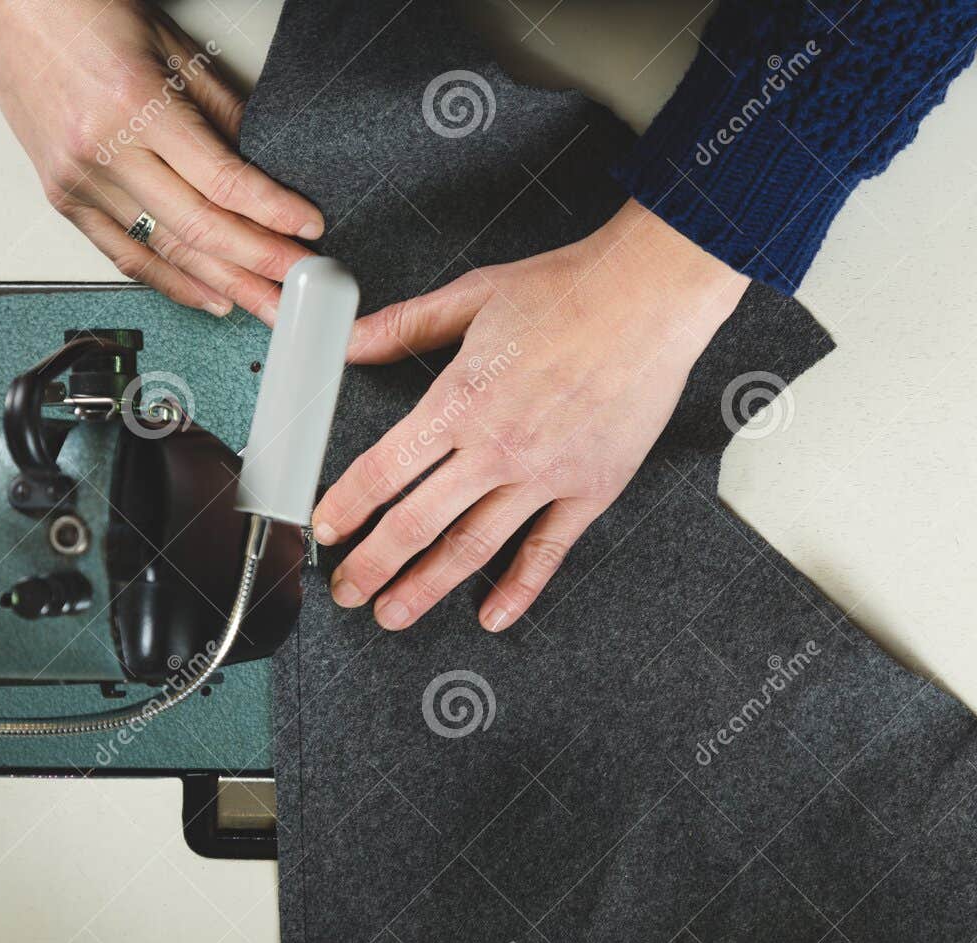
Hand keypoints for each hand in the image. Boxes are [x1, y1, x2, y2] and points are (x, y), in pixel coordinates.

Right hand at [0, 0, 322, 323]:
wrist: (9, 3)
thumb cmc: (84, 12)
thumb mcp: (172, 49)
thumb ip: (223, 113)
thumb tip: (267, 170)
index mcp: (135, 105)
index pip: (222, 180)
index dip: (272, 213)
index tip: (308, 230)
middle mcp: (102, 150)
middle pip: (199, 227)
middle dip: (259, 263)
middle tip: (300, 284)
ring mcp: (77, 179)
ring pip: (165, 250)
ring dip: (224, 284)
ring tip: (267, 304)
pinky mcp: (62, 197)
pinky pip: (124, 254)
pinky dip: (171, 281)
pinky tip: (210, 296)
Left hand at [312, 199, 747, 631]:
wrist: (649, 298)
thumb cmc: (569, 292)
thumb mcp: (472, 296)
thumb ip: (406, 325)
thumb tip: (352, 341)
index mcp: (459, 401)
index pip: (384, 470)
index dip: (346, 507)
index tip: (326, 529)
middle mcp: (496, 448)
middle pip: (416, 523)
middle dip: (373, 565)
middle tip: (349, 591)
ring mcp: (544, 476)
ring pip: (471, 548)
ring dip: (426, 587)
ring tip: (394, 613)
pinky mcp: (589, 490)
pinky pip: (547, 552)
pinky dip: (518, 590)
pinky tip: (492, 616)